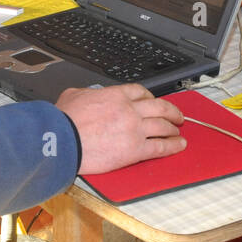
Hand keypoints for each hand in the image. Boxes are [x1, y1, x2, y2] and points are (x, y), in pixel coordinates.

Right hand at [56, 84, 185, 174]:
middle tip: (176, 115)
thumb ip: (86, 93)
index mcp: (115, 95)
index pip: (140, 92)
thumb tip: (87, 95)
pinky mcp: (135, 150)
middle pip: (159, 106)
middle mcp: (129, 110)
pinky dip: (172, 145)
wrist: (62, 141)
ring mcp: (135, 129)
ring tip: (177, 131)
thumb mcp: (73, 95)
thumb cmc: (64, 121)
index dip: (150, 96)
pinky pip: (160, 147)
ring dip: (173, 128)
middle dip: (171, 110)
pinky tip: (178, 145)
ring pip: (163, 126)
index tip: (152, 101)